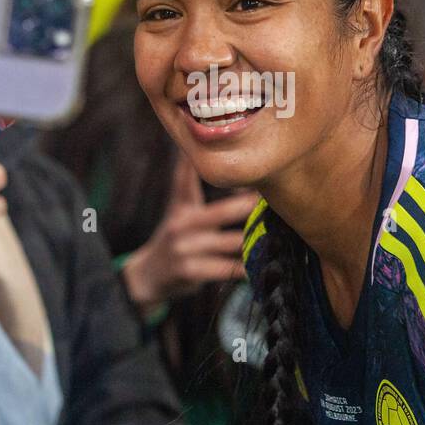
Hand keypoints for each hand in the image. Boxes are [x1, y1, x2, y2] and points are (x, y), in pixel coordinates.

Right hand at [121, 154, 258, 313]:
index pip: (188, 180)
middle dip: (246, 206)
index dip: (208, 170)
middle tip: (268, 199)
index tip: (238, 164)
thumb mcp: (178, 207)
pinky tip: (257, 266)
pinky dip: (242, 269)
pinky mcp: (189, 271)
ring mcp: (184, 249)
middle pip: (219, 213)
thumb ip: (187, 180)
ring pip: (228, 243)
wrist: (149, 275)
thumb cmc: (174, 235)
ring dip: (251, 240)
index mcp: (181, 207)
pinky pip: (223, 269)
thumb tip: (190, 149)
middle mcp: (181, 226)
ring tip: (275, 234)